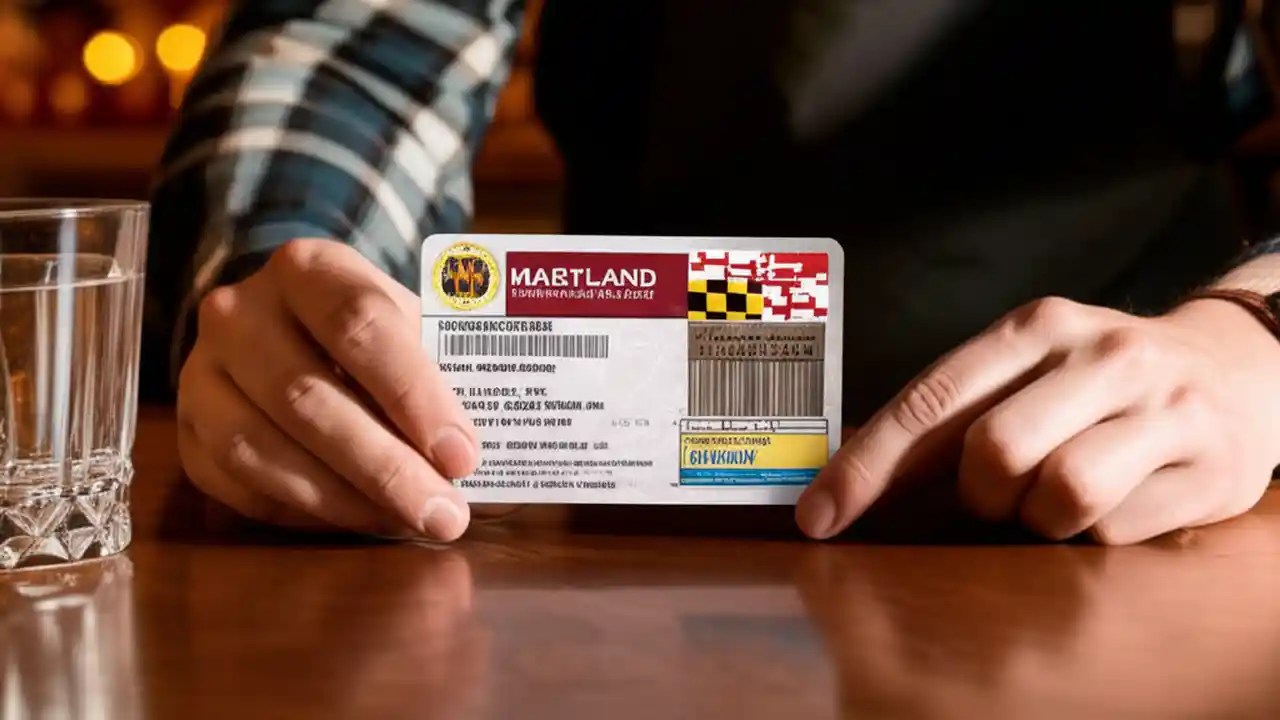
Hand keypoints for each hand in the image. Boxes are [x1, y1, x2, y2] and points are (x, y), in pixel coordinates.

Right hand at [176, 239, 475, 540]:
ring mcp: (201, 375)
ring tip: (409, 524)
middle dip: (386, 467)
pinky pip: (243, 486)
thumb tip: (511, 462)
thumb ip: (448, 375)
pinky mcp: (188, 435)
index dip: (415, 395)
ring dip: (347, 501)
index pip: (361, 325)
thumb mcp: (409, 326)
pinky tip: (362, 521)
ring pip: (264, 450)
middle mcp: (239, 312)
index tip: (463, 455)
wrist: (286, 326)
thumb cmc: (370, 333)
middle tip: (445, 514)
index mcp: (307, 268)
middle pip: (310, 397)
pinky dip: (308, 513)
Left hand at [796, 296, 1279, 543]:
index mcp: (1036, 327)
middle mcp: (1102, 356)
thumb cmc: (1098, 381)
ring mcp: (1164, 411)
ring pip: (1060, 496)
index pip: (931, 400)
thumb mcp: (1028, 369)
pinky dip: (1094, 534)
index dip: (867, 465)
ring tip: (1057, 497)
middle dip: (977, 495)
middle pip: (994, 452)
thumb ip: (952, 414)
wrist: (1239, 367)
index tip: (819, 517)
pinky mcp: (1211, 468)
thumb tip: (850, 481)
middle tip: (998, 495)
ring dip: (1038, 519)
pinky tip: (1116, 501)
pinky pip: (1114, 531)